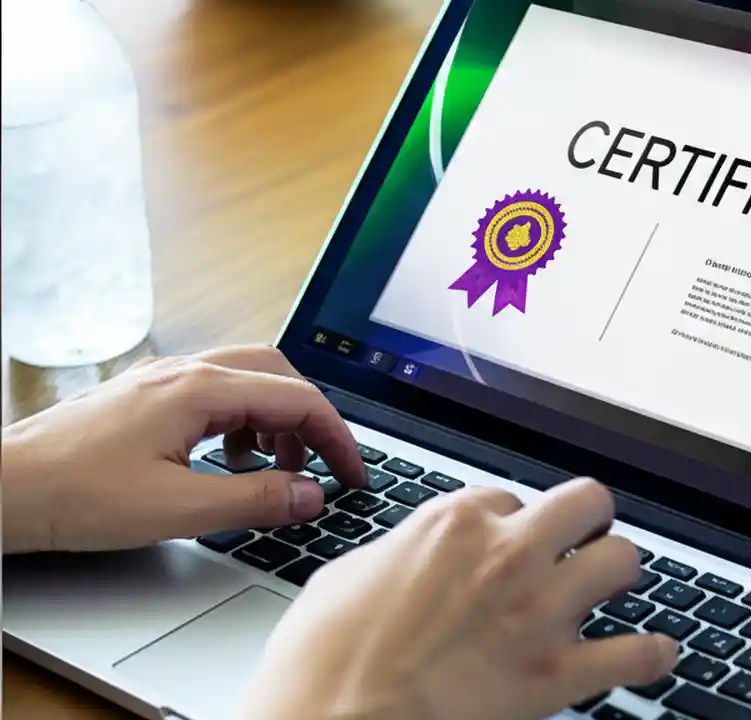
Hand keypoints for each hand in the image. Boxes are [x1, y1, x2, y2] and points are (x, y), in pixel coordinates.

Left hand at [1, 345, 364, 552]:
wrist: (1, 488)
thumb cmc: (74, 495)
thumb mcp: (178, 510)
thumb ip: (254, 499)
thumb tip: (310, 496)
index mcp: (199, 390)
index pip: (297, 399)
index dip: (336, 438)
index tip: (352, 474)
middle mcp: (183, 373)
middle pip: (278, 375)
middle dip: (311, 420)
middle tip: (324, 465)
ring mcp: (161, 381)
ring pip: (246, 380)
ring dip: (275, 419)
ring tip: (276, 468)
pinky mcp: (144, 398)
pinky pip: (214, 393)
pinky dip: (241, 421)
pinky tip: (228, 461)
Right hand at [241, 478, 678, 719]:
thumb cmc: (321, 662)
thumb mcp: (348, 575)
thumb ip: (402, 552)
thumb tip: (418, 554)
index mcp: (453, 524)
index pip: (510, 495)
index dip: (511, 521)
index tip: (508, 540)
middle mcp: (506, 556)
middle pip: (588, 502)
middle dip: (588, 520)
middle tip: (582, 541)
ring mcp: (537, 613)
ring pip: (623, 562)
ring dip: (619, 575)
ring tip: (611, 587)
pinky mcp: (554, 675)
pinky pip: (636, 655)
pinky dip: (651, 656)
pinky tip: (652, 655)